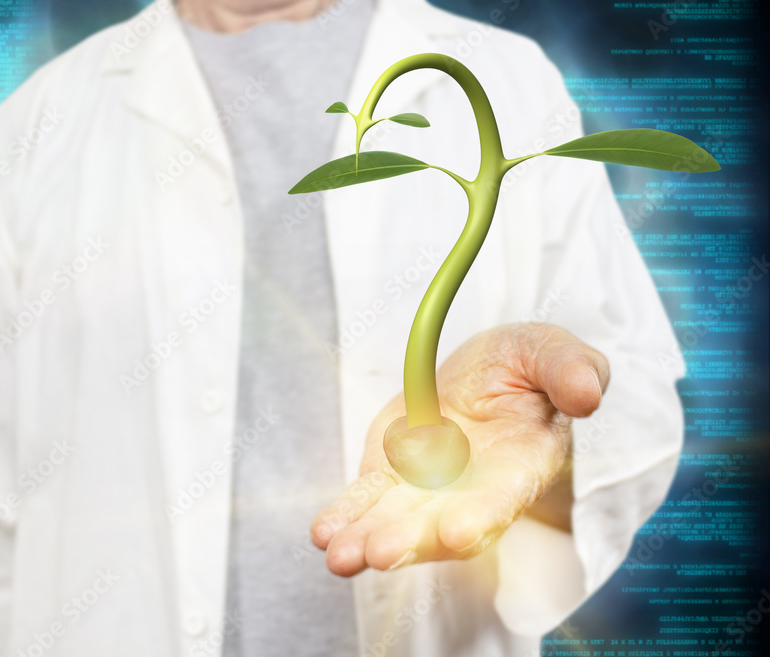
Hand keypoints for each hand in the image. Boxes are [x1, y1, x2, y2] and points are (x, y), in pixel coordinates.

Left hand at [310, 323, 609, 575]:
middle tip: (381, 553)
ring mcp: (427, 488)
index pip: (503, 497)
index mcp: (520, 464)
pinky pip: (365, 500)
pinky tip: (324, 533)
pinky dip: (345, 516)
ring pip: (396, 520)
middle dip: (411, 540)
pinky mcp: (392, 475)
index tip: (460, 533)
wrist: (487, 371)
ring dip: (367, 539)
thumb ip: (569, 369)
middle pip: (440, 523)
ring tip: (340, 554)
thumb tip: (587, 394)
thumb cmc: (528, 366)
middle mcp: (472, 490)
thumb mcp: (551, 351)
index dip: (483, 515)